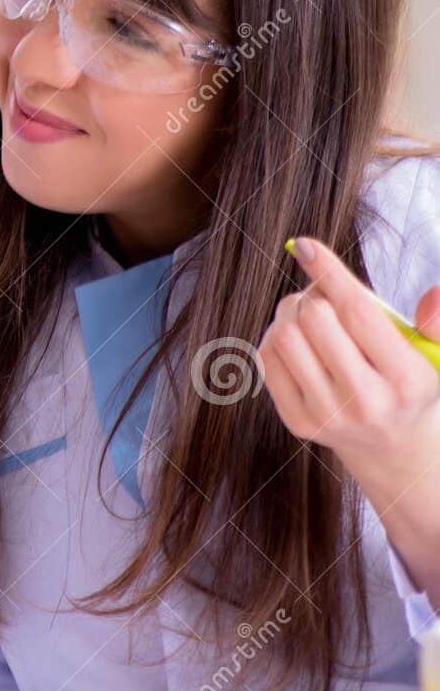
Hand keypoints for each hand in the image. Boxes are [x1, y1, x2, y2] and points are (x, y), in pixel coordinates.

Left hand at [259, 236, 439, 603]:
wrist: (393, 446)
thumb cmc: (411, 383)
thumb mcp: (437, 354)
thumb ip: (437, 323)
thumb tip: (432, 294)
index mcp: (406, 378)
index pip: (359, 314)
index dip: (330, 273)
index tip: (305, 245)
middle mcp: (366, 401)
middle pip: (316, 318)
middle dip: (315, 293)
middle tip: (326, 296)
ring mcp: (327, 415)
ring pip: (285, 335)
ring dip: (292, 313)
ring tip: (312, 317)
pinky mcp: (297, 422)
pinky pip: (268, 358)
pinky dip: (277, 336)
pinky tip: (300, 341)